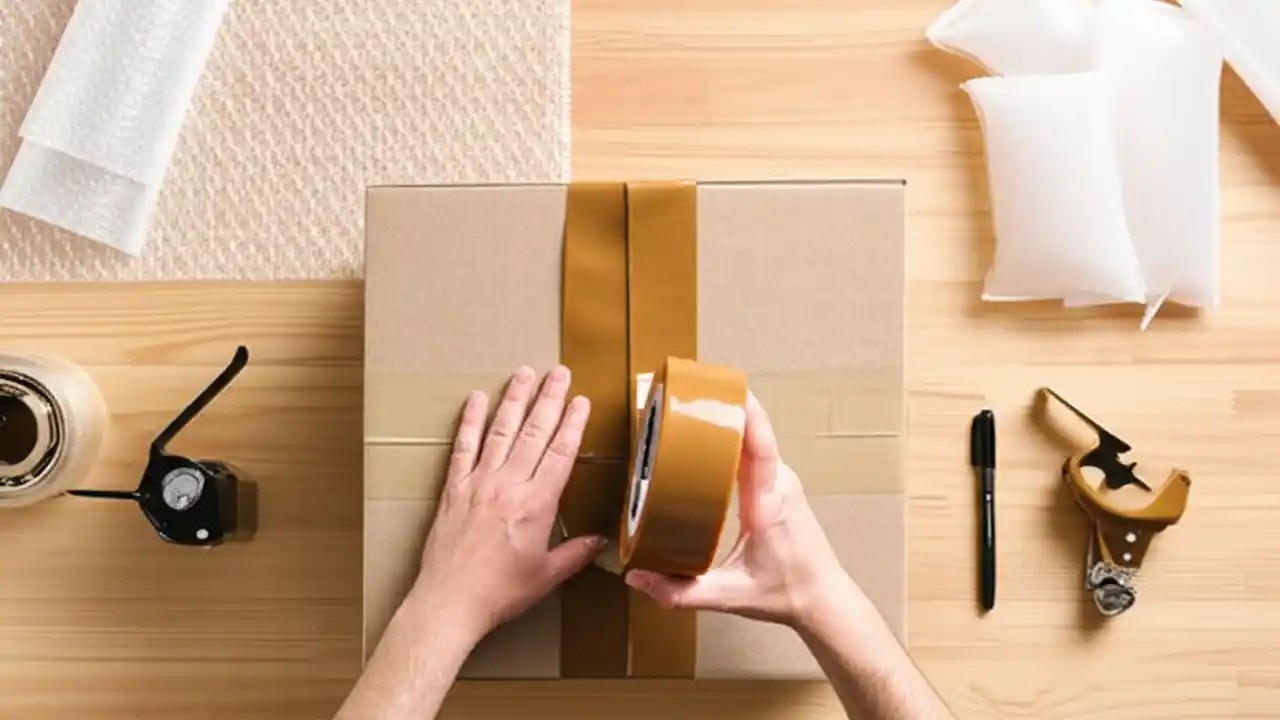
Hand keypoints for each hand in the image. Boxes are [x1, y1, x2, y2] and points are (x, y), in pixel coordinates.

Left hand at [409, 365, 604, 643]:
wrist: (450, 603)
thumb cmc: (499, 593)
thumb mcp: (546, 575)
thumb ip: (574, 554)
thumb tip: (598, 542)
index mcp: (536, 505)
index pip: (560, 453)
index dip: (573, 424)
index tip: (581, 401)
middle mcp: (508, 486)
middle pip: (534, 432)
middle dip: (549, 399)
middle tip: (560, 373)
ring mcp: (478, 483)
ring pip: (501, 431)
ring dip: (514, 399)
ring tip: (525, 373)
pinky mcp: (453, 489)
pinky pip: (463, 447)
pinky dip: (470, 421)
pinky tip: (476, 399)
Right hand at [625, 392, 860, 630]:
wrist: (824, 600)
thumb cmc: (785, 594)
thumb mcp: (729, 596)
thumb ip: (679, 593)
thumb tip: (636, 577)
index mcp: (768, 505)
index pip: (760, 447)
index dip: (746, 415)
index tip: (725, 390)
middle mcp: (780, 486)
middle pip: (755, 433)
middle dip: (727, 408)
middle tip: (690, 396)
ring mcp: (784, 483)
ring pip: (757, 440)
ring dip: (732, 420)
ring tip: (697, 409)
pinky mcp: (782, 487)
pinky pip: (759, 451)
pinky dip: (739, 437)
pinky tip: (714, 437)